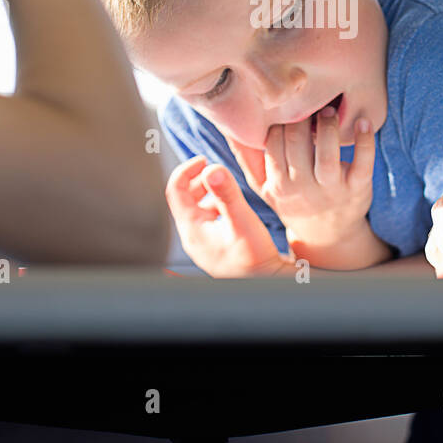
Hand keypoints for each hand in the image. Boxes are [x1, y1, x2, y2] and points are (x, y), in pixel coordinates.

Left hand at [165, 156, 290, 277]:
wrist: (267, 283)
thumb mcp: (243, 221)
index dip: (186, 170)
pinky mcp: (214, 246)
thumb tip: (212, 170)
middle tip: (216, 171)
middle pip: (184, 198)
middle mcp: (193, 237)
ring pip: (196, 208)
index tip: (204, 159)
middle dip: (198, 180)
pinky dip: (215, 205)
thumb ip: (227, 194)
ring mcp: (203, 243)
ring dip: (208, 192)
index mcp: (192, 230)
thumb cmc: (256, 258)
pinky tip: (231, 206)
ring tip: (226, 186)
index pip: (175, 191)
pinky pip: (207, 219)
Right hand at [224, 110, 382, 268]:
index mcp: (278, 185)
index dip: (279, 121)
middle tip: (308, 102)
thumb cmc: (292, 200)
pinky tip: (364, 122)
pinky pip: (362, 163)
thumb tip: (228, 126)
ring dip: (328, 126)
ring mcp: (332, 189)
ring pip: (328, 154)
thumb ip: (247, 158)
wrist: (327, 234)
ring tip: (328, 110)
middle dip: (302, 119)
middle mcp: (303, 189)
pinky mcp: (358, 188)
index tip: (285, 106)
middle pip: (298, 145)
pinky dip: (364, 141)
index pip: (273, 144)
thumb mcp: (264, 187)